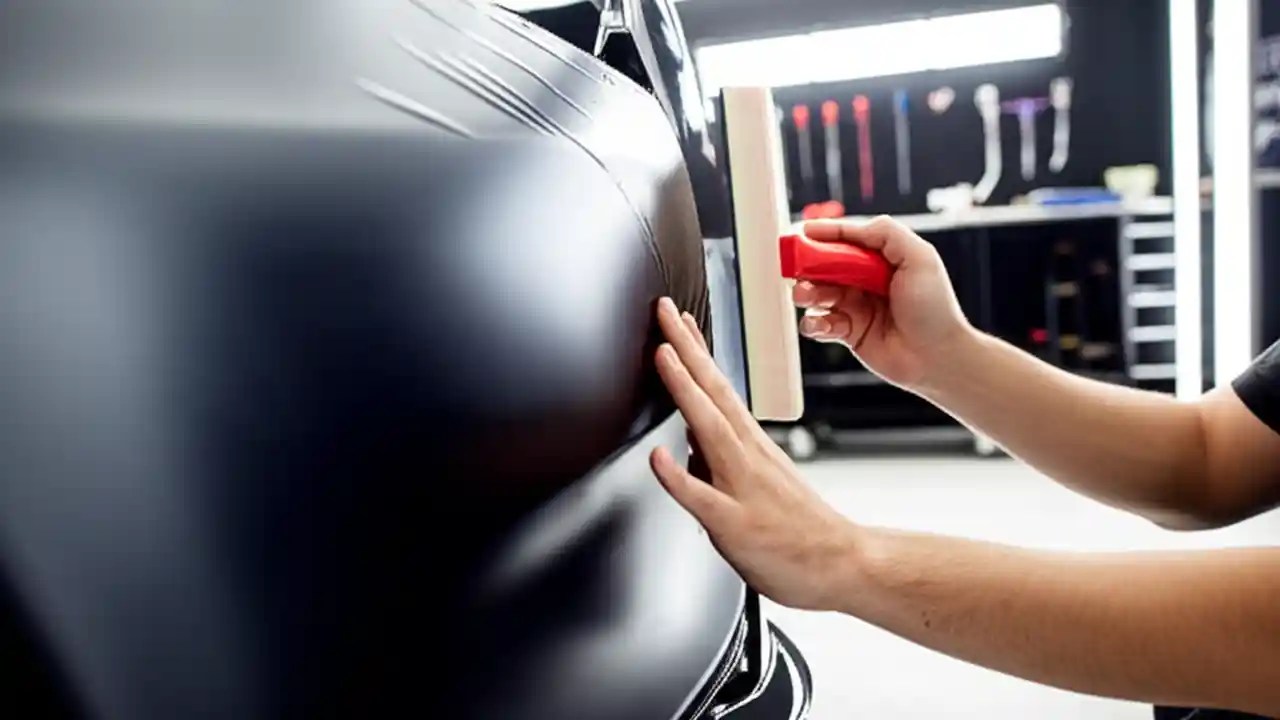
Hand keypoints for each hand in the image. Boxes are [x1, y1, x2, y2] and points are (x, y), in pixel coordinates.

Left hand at [648, 297, 861, 610]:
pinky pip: (701, 497)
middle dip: (685, 349)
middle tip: (664, 310)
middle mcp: (747, 457)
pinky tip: (658, 457)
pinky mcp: (735, 524)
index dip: (695, 352)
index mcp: (750, 445)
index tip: (677, 319)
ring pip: (709, 429)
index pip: (718, 387)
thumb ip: (718, 460)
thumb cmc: (801, 529)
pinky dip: (677, 476)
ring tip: (664, 354)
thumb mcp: (755, 483)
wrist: (845, 566)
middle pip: (712, 392)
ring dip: (685, 389)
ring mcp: (741, 488)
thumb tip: (687, 440)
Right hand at [793, 216, 970, 389]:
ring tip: (805, 296)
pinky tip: (821, 325)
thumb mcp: (919, 258)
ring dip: (807, 293)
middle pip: (825, 266)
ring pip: (817, 294)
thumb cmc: (934, 308)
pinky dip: (813, 323)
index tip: (803, 232)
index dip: (824, 234)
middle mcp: (865, 281)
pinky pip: (819, 324)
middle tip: (798, 271)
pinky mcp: (848, 333)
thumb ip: (886, 234)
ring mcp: (855, 307)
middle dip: (808, 266)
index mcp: (881, 259)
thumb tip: (847, 229)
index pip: (846, 240)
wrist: (938, 357)